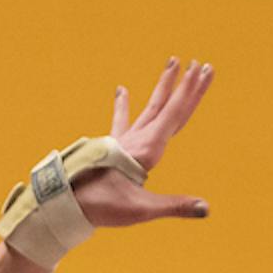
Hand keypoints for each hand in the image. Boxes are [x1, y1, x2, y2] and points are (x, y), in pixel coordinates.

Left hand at [72, 57, 214, 226]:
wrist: (65, 204)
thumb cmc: (102, 206)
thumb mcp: (142, 209)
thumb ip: (175, 206)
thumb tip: (207, 209)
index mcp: (147, 149)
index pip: (175, 114)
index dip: (192, 92)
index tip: (203, 69)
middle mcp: (137, 139)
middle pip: (166, 106)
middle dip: (184, 85)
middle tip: (199, 62)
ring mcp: (123, 141)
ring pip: (148, 108)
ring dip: (162, 87)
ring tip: (171, 62)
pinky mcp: (112, 147)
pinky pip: (121, 121)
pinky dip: (122, 106)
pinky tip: (120, 89)